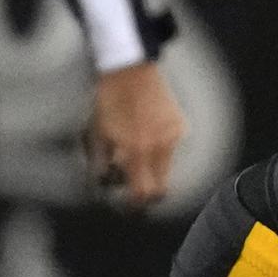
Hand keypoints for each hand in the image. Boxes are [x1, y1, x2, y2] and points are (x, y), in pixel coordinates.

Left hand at [87, 62, 185, 209]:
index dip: (136, 205)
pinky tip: (146, 133)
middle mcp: (159, 146)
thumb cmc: (109, 98)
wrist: (130, 70)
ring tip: (135, 152)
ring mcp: (173, 135)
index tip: (129, 206)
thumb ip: (103, 162)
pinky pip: (171, 147)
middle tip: (134, 189)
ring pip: (166, 166)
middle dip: (147, 191)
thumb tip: (105, 181)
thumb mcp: (98, 134)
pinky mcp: (180, 125)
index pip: (144, 192)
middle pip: (161, 186)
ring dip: (152, 167)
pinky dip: (159, 148)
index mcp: (137, 151)